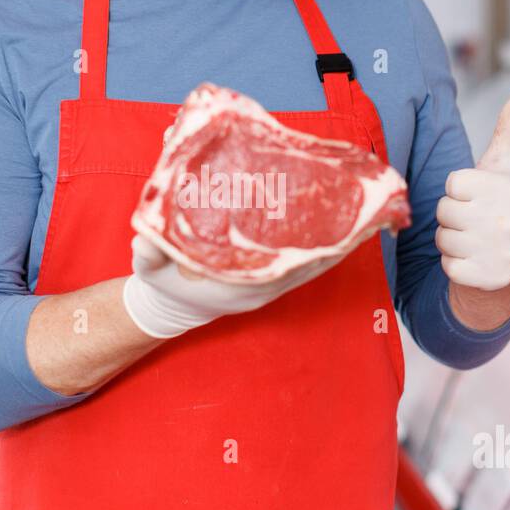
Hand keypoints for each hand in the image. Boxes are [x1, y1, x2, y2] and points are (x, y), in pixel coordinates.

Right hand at [122, 233, 343, 339]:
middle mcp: (262, 286)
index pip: (286, 267)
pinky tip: (345, 227)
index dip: (313, 250)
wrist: (171, 304)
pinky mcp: (272, 277)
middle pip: (309, 261)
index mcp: (240, 285)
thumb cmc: (164, 282)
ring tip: (365, 213)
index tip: (337, 226)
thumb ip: (147, 253)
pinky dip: (328, 247)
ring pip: (313, 261)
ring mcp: (270, 282)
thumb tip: (144, 238)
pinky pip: (307, 263)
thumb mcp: (150, 267)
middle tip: (358, 206)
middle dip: (334, 237)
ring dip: (338, 240)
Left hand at [435, 89, 509, 291]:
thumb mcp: (505, 163)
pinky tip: (474, 257)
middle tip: (474, 217)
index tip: (479, 195)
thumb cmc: (502, 199)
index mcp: (506, 190)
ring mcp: (497, 252)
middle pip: (444, 210)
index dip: (460, 189)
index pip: (453, 183)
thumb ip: (509, 127)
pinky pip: (448, 266)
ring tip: (474, 236)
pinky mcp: (486, 276)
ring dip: (451, 239)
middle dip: (453, 214)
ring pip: (442, 239)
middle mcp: (504, 221)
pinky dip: (455, 263)